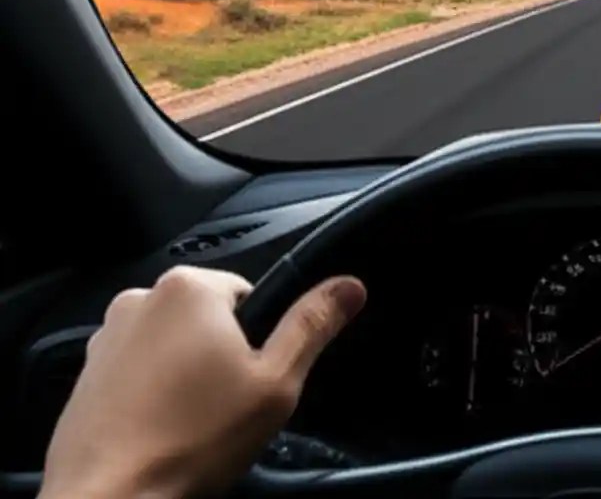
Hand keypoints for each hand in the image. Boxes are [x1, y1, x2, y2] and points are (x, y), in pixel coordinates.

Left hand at [39, 266, 366, 498]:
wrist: (110, 497)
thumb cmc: (192, 440)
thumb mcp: (276, 383)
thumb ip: (313, 326)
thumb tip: (349, 286)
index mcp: (189, 289)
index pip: (250, 293)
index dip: (263, 339)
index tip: (255, 378)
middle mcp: (140, 300)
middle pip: (209, 319)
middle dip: (224, 355)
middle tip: (228, 405)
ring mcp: (106, 338)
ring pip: (174, 346)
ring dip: (188, 375)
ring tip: (194, 423)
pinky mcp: (86, 375)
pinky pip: (139, 372)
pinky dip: (155, 395)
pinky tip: (164, 430)